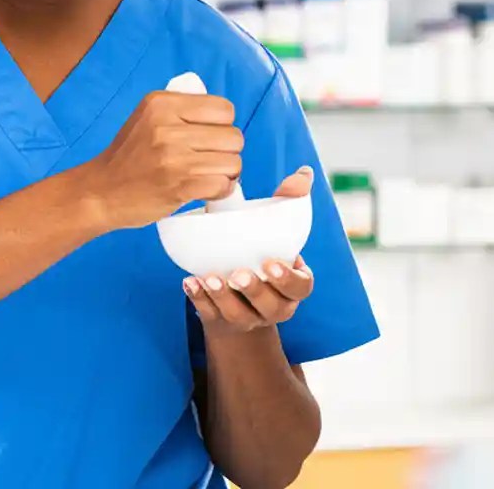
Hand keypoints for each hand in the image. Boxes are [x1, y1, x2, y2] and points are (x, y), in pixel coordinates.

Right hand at [81, 90, 243, 229]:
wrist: (100, 192)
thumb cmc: (128, 158)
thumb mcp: (147, 119)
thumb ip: (182, 113)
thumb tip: (225, 121)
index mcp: (162, 104)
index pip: (225, 109)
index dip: (222, 127)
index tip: (206, 140)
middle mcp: (167, 127)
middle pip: (233, 137)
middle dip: (226, 152)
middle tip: (204, 161)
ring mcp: (174, 157)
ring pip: (233, 162)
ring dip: (224, 174)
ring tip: (203, 176)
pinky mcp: (180, 185)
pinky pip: (223, 185)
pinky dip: (219, 191)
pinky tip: (203, 191)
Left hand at [182, 167, 316, 336]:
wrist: (238, 298)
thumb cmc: (261, 255)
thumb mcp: (275, 234)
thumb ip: (288, 203)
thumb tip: (304, 172)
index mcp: (293, 286)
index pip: (299, 287)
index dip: (287, 279)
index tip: (270, 263)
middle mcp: (274, 307)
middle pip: (270, 306)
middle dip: (254, 290)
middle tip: (238, 273)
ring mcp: (247, 318)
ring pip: (239, 315)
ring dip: (223, 297)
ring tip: (210, 277)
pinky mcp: (220, 322)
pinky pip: (211, 315)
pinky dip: (200, 300)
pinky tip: (189, 282)